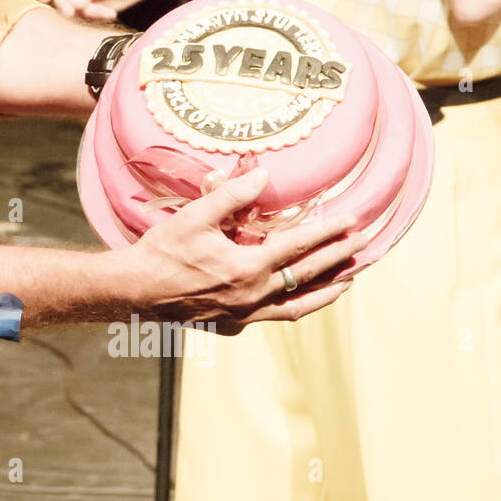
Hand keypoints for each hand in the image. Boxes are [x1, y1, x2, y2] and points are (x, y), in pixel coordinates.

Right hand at [129, 167, 359, 330]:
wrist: (135, 291)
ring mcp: (245, 314)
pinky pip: (274, 317)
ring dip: (327, 292)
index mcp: (247, 267)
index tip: (352, 221)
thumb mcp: (195, 216)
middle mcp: (253, 295)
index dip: (328, 232)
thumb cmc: (162, 251)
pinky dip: (293, 307)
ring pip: (298, 305)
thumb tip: (263, 175)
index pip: (299, 246)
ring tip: (349, 281)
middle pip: (308, 275)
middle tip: (365, 246)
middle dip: (340, 258)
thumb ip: (232, 195)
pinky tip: (300, 300)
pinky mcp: (233, 325)